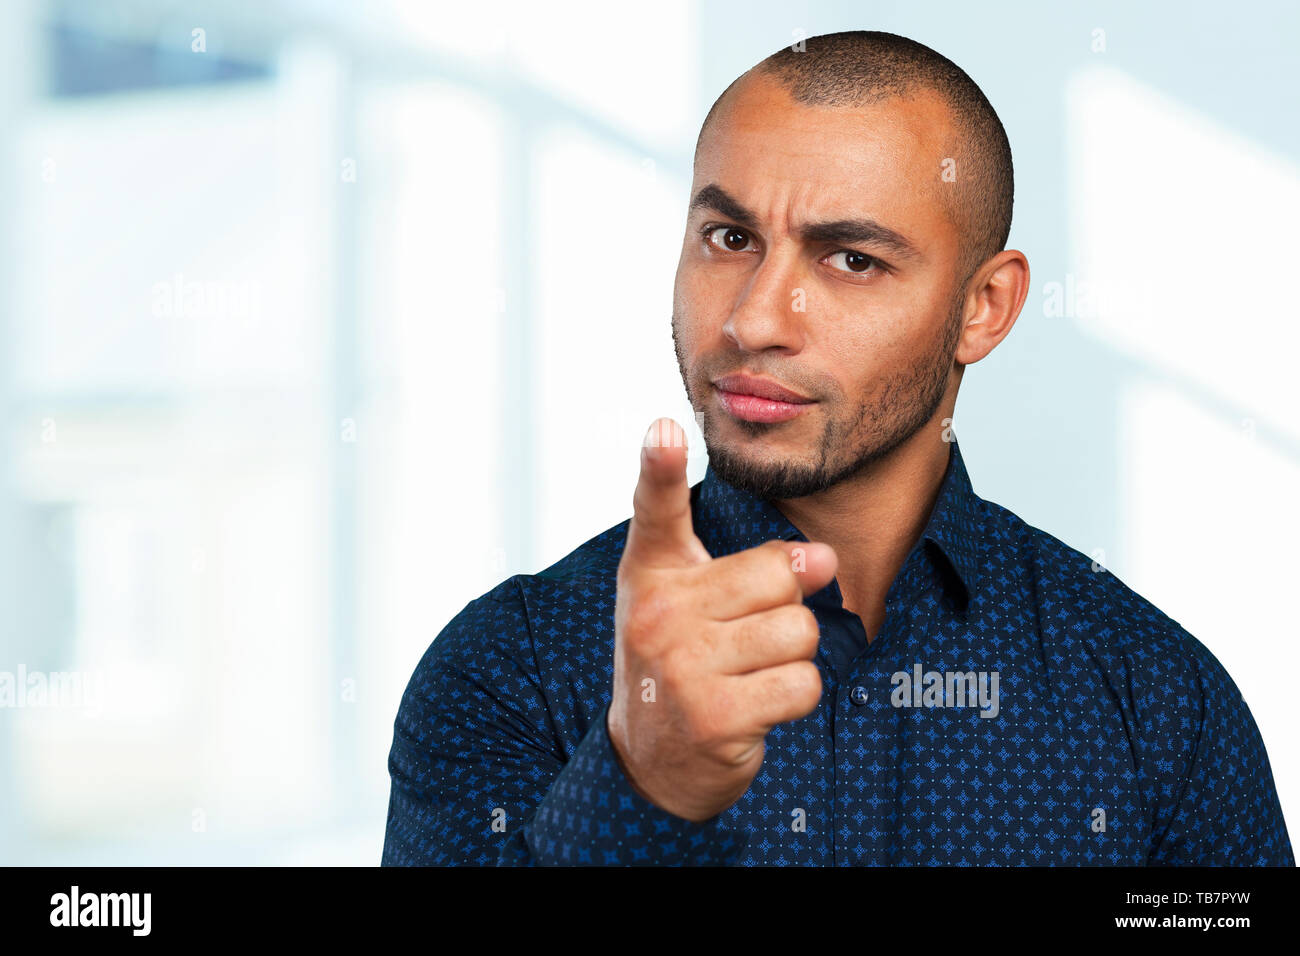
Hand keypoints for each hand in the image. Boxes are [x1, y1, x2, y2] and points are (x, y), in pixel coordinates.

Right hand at [606, 417, 836, 821]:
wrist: (650, 759)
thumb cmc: (680, 662)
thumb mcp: (690, 600)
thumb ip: (752, 568)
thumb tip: (824, 557)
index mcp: (650, 572)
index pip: (655, 509)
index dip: (659, 465)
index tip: (665, 428)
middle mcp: (658, 613)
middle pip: (777, 577)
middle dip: (786, 608)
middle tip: (747, 638)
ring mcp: (683, 666)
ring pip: (798, 632)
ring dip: (792, 658)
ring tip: (750, 673)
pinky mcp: (715, 716)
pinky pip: (803, 684)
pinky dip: (796, 698)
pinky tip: (758, 705)